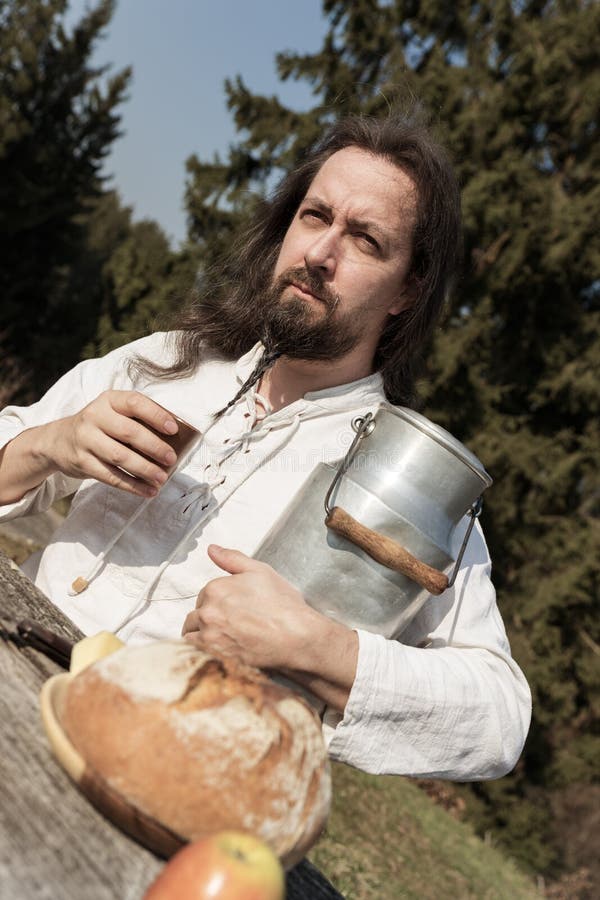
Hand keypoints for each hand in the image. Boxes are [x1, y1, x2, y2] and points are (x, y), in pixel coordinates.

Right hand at [41, 390, 179, 497]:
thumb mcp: (113, 413)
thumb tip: (175, 439)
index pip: (134, 402)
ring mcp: (86, 440)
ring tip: (163, 478)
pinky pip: (111, 476)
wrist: (58, 441)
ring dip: (145, 469)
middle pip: (129, 432)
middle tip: (172, 459)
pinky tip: (148, 491)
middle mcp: (94, 417)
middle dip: (154, 447)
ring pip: (120, 457)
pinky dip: (133, 486)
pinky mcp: (82, 462)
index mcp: (109, 400)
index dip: (156, 415)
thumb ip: (138, 420)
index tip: (173, 429)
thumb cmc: (99, 426)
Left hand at [182, 545, 316, 670]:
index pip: (204, 595)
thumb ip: (232, 559)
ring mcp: (209, 636)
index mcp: (216, 589)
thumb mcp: (260, 571)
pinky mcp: (214, 656)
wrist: (295, 636)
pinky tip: (219, 649)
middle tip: (231, 623)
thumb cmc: (282, 605)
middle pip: (196, 615)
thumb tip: (212, 549)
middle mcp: (208, 612)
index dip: (218, 601)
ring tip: (223, 637)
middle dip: (209, 617)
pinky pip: (195, 652)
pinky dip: (203, 650)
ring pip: (192, 634)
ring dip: (202, 634)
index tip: (232, 608)